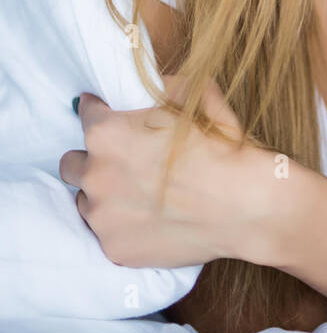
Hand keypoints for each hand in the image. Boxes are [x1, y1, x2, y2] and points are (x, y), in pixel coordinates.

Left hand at [59, 77, 256, 269]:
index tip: (112, 117)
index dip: (102, 111)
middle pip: (71, 162)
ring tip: (141, 195)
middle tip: (126, 161)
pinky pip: (107, 233)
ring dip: (104, 195)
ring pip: (85, 201)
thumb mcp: (199, 94)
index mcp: (107, 132)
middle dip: (93, 158)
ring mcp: (102, 217)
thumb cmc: (223, 149)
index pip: (85, 112)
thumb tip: (155, 83)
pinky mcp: (115, 249)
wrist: (247, 206)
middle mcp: (95, 174)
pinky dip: (123, 225)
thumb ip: (165, 84)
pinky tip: (151, 219)